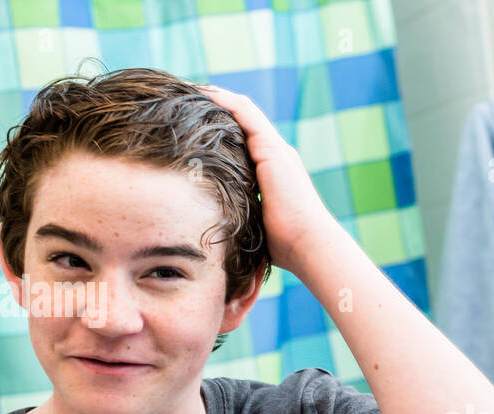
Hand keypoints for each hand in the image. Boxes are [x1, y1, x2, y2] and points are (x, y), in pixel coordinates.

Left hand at [199, 84, 335, 272]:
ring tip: (190, 89)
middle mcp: (276, 155)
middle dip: (216, 107)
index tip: (195, 123)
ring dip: (217, 96)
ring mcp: (276, 149)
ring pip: (242, 110)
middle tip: (186, 99)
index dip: (222, 127)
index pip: (244, 140)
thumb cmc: (284, 246)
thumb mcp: (255, 225)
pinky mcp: (271, 147)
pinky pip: (244, 112)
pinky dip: (224, 100)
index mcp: (273, 172)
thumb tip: (215, 234)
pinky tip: (203, 92)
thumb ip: (240, 218)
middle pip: (243, 120)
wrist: (307, 244)